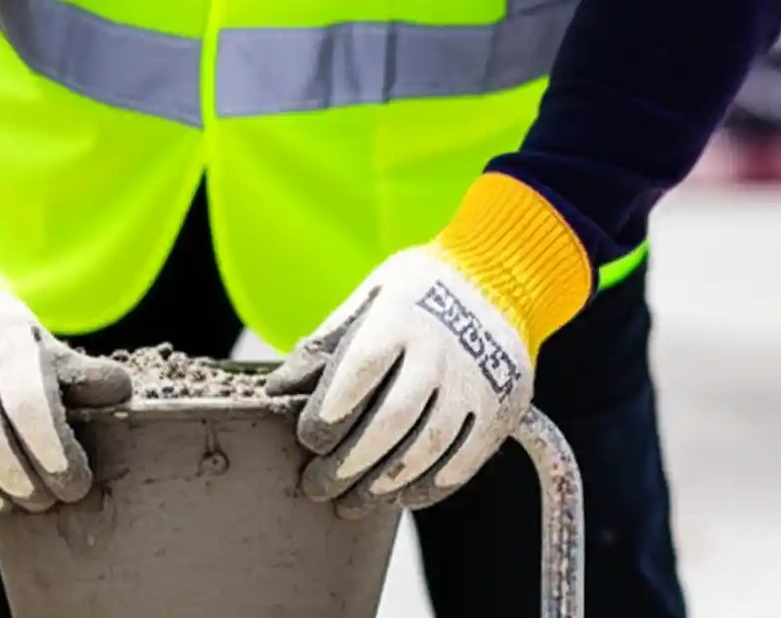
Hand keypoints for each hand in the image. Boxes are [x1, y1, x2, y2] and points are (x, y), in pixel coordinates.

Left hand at [267, 174, 591, 517]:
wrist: (498, 279)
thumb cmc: (415, 292)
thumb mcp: (368, 298)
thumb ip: (325, 344)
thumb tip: (279, 390)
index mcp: (400, 316)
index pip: (360, 371)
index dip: (330, 412)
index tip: (307, 439)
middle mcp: (441, 350)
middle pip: (391, 420)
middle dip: (348, 463)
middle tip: (316, 487)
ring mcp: (475, 382)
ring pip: (426, 448)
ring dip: (383, 483)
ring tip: (351, 502)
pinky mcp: (501, 409)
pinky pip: (464, 459)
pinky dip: (429, 486)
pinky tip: (399, 497)